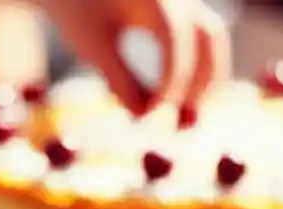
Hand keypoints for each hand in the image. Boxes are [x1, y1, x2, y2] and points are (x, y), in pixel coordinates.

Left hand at [37, 0, 229, 114]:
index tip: (153, 115)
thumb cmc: (72, 6)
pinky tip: (173, 99)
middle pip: (209, 37)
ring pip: (210, 38)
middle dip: (202, 81)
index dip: (171, 80)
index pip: (175, 38)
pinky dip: (192, 70)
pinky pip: (196, 40)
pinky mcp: (174, 9)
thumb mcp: (92, 45)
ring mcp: (179, 0)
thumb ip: (120, 79)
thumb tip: (145, 118)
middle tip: (184, 123)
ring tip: (183, 118)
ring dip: (204, 78)